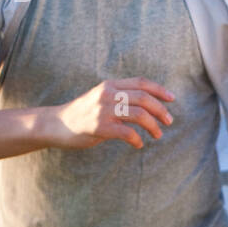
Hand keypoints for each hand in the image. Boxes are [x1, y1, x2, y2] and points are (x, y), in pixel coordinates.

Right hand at [49, 77, 174, 149]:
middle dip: (160, 110)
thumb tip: (148, 103)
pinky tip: (139, 144)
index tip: (172, 99)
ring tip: (157, 135)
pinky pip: (127, 133)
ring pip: (139, 115)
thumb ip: (120, 96)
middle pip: (144, 98)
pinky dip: (137, 139)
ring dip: (153, 126)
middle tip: (169, 121)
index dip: (159, 90)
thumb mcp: (101, 97)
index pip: (141, 82)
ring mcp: (103, 110)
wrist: (55, 124)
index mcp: (110, 85)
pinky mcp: (99, 127)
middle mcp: (107, 94)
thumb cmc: (82, 113)